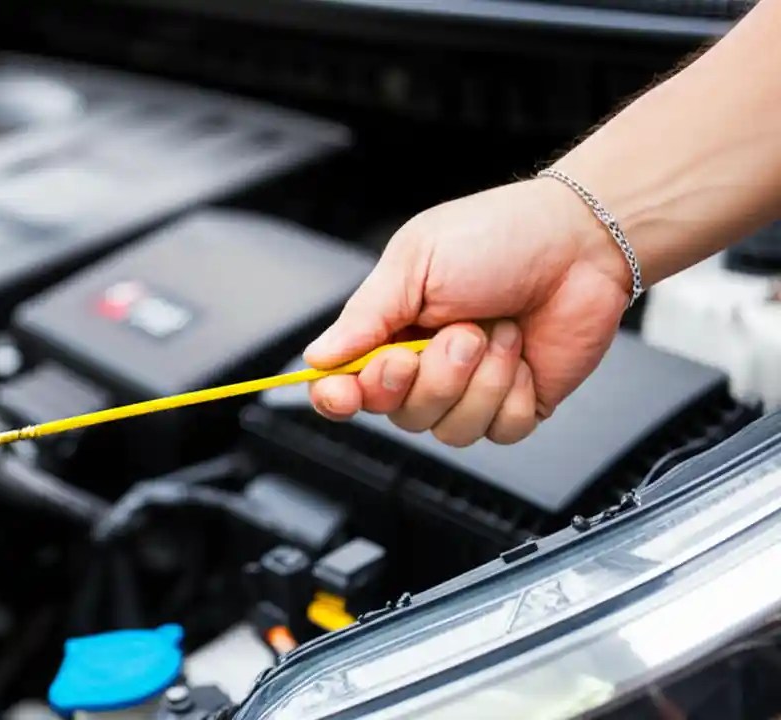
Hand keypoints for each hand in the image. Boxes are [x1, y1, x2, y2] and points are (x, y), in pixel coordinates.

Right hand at [304, 178, 632, 445]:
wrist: (581, 241)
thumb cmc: (499, 236)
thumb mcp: (416, 262)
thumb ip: (365, 316)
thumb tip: (318, 356)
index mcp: (389, 330)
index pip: (344, 385)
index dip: (338, 397)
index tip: (345, 391)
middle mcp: (425, 366)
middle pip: (398, 413)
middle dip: (430, 377)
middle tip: (458, 333)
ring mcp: (470, 390)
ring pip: (449, 430)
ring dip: (479, 380)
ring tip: (499, 330)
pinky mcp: (515, 404)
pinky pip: (499, 431)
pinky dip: (513, 392)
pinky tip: (522, 353)